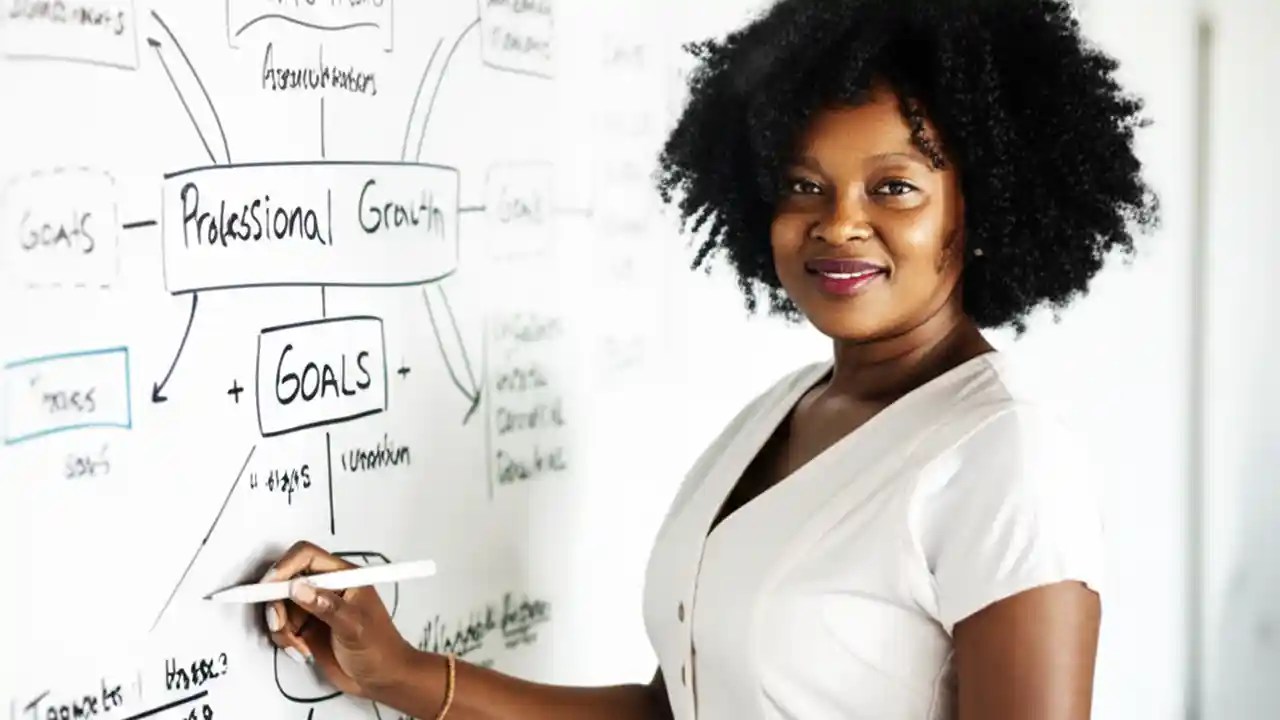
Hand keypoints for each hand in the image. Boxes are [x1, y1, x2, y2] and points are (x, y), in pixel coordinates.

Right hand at [263, 540, 416, 698]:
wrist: (381, 679)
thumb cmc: (380, 649)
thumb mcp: (354, 626)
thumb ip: (326, 606)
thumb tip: (298, 588)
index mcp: (343, 576)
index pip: (307, 556)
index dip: (285, 567)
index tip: (270, 587)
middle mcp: (326, 588)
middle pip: (287, 580)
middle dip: (277, 602)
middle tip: (279, 624)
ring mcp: (315, 608)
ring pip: (280, 605)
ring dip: (281, 626)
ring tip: (298, 644)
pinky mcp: (307, 628)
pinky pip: (281, 626)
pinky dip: (285, 639)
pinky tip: (302, 651)